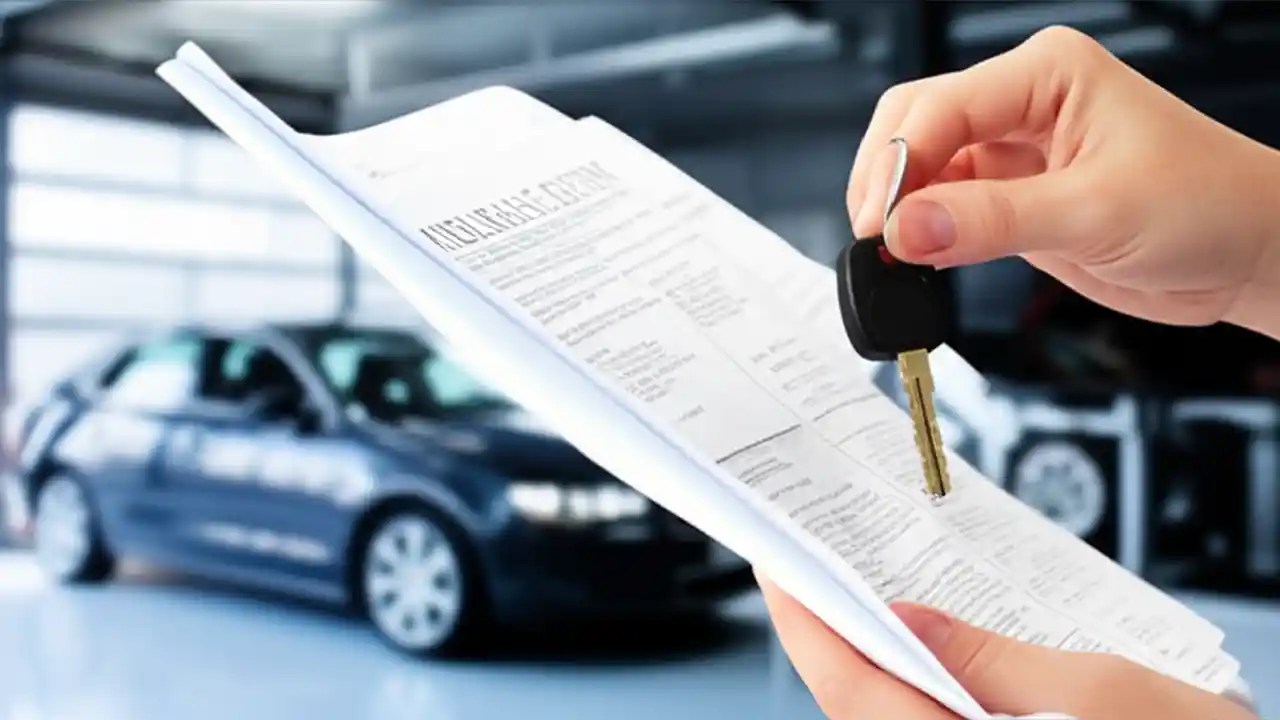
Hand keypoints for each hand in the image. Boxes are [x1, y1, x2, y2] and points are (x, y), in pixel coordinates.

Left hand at [756, 574, 1258, 719]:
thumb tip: (908, 620)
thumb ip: (992, 659)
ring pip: (892, 714)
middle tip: (811, 561)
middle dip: (831, 631)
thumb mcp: (1106, 697)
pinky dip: (919, 682)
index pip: (849, 686)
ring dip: (873, 656)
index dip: (804, 620)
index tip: (775, 563)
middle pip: (861, 703)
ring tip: (861, 590)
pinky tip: (927, 645)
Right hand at [846, 26, 1279, 340]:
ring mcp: (1012, 150)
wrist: (1245, 255)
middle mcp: (1022, 102)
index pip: (942, 106)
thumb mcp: (1095, 213)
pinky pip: (942, 203)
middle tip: (876, 237)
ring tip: (890, 252)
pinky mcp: (1008, 195)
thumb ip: (991, 221)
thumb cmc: (1206, 207)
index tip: (881, 224)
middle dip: (886, 177)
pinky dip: (920, 230)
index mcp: (1048, 73)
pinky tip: (915, 255)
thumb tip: (905, 229)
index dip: (899, 164)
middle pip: (915, 122)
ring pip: (921, 164)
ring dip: (898, 205)